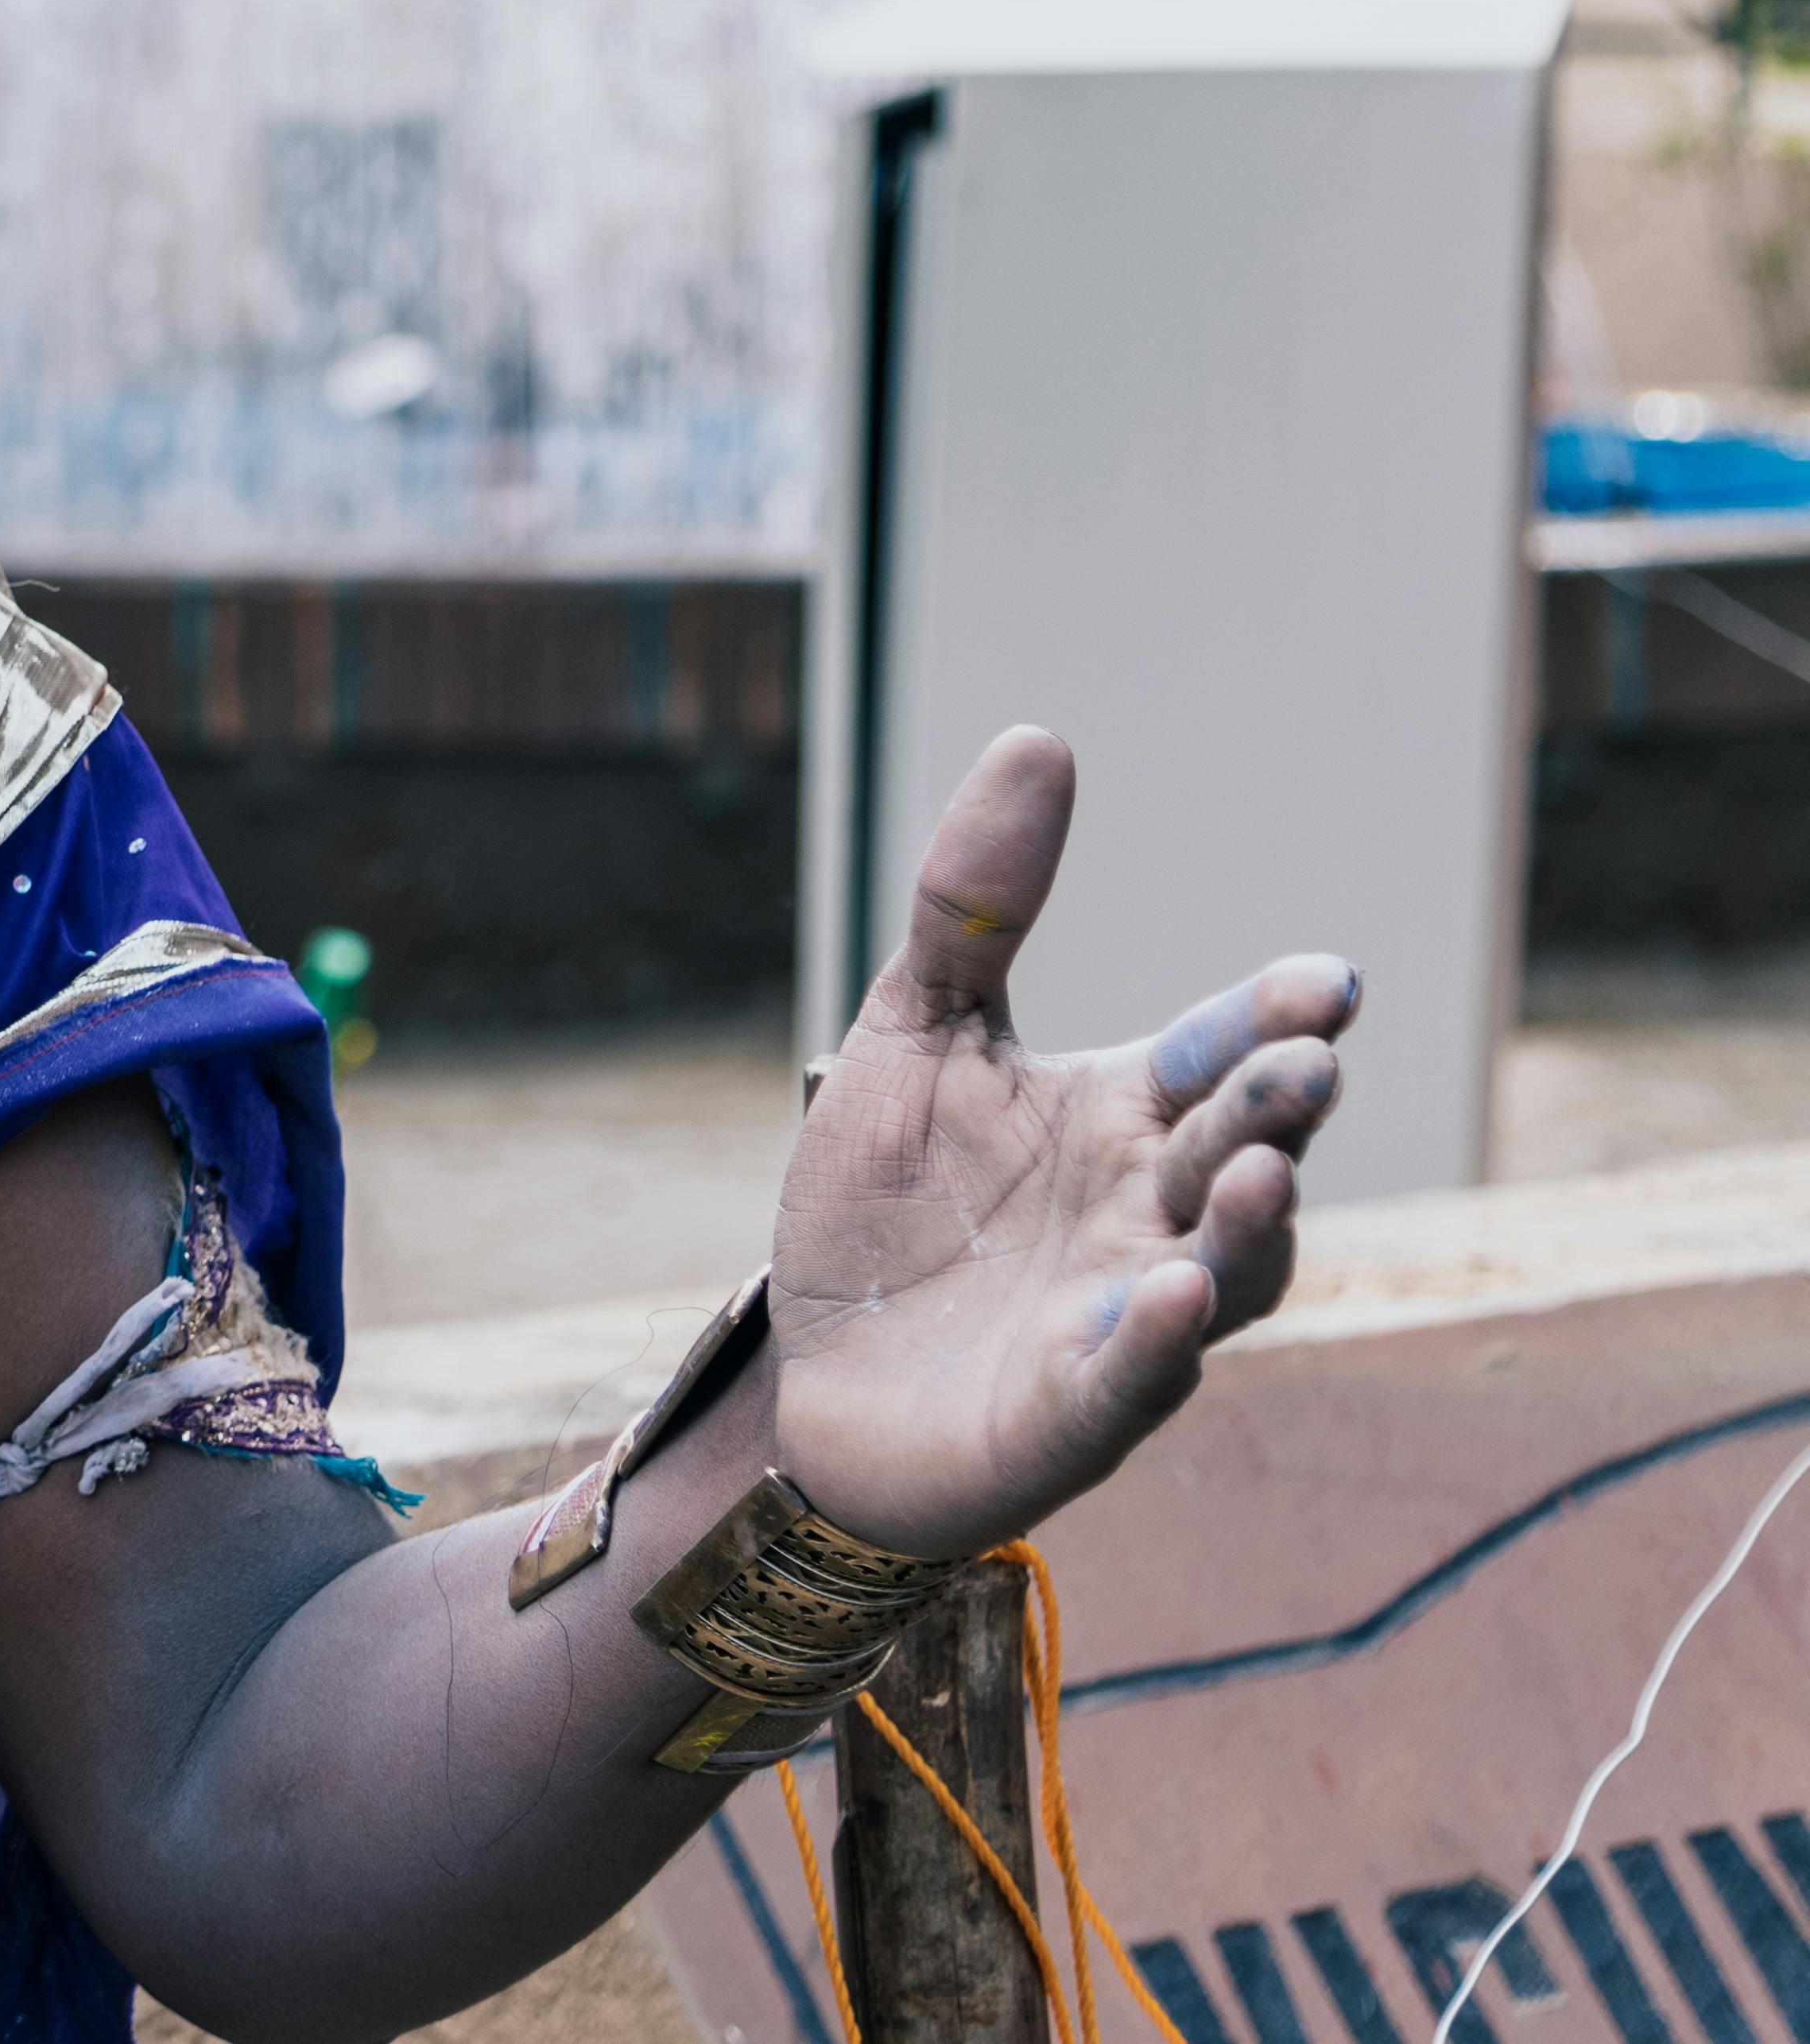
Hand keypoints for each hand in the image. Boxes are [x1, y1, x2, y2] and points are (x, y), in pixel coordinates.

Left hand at [760, 725, 1353, 1558]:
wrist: (817, 1367)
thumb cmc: (890, 1203)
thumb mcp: (916, 1033)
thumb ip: (976, 908)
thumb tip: (1041, 736)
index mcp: (1123, 1116)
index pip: (1219, 1053)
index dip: (1274, 1017)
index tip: (1330, 979)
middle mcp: (1150, 1214)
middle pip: (1239, 1153)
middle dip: (1278, 1112)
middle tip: (1309, 1062)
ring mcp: (1126, 1317)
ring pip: (1224, 1272)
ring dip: (1252, 1227)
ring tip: (1262, 1171)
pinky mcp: (1074, 1410)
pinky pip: (1131, 1377)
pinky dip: (1156, 1342)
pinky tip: (1165, 1297)